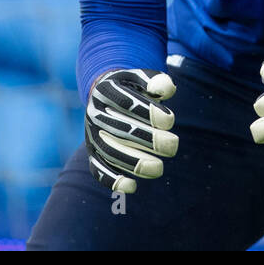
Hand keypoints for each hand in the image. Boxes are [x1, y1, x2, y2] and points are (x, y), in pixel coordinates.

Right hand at [84, 68, 178, 192]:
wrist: (105, 95)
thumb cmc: (132, 88)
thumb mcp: (142, 78)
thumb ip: (156, 81)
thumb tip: (166, 89)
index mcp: (105, 90)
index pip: (126, 102)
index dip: (148, 112)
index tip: (170, 120)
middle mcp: (93, 112)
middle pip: (120, 130)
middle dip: (149, 140)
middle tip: (172, 145)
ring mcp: (91, 134)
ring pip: (110, 152)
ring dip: (135, 163)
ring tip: (159, 168)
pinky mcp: (92, 152)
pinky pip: (97, 169)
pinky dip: (112, 180)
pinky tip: (133, 186)